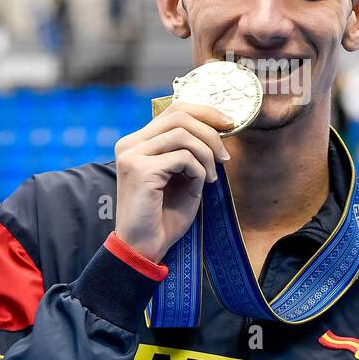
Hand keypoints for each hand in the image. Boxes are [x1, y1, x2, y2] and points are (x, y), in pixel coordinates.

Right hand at [114, 103, 233, 263]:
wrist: (144, 248)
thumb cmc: (163, 216)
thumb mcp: (182, 176)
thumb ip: (190, 151)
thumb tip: (218, 127)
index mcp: (137, 142)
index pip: (173, 111)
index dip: (205, 112)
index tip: (229, 124)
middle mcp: (130, 144)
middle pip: (178, 115)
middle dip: (210, 131)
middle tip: (225, 155)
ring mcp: (132, 155)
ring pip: (183, 135)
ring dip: (207, 154)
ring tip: (213, 176)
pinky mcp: (140, 170)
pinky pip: (183, 158)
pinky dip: (199, 170)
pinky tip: (201, 186)